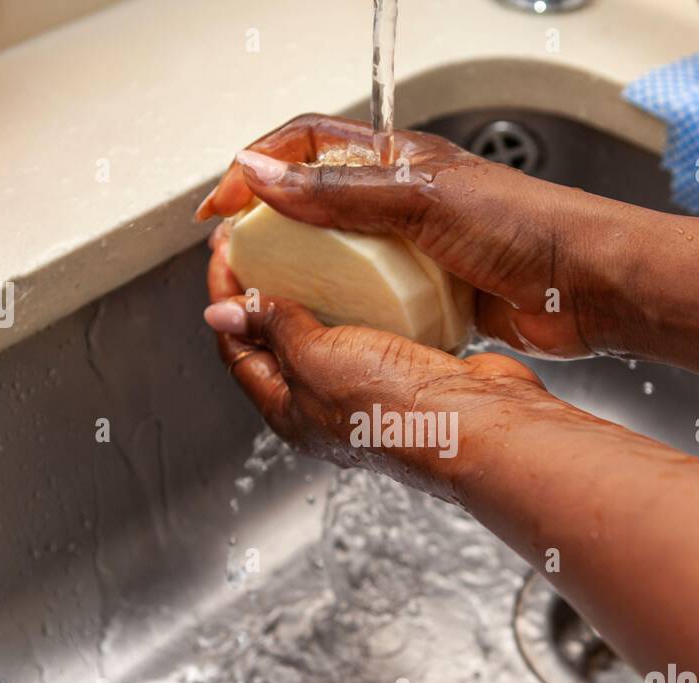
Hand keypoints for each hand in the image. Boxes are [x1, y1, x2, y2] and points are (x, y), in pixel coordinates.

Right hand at [196, 113, 632, 359]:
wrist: (586, 286)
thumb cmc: (525, 226)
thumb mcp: (420, 200)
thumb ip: (338, 191)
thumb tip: (263, 174)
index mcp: (395, 160)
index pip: (304, 148)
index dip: (254, 169)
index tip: (219, 210)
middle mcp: (399, 201)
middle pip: (312, 206)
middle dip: (268, 230)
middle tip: (238, 261)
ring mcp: (412, 249)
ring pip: (338, 259)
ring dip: (303, 277)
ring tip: (272, 299)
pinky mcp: (428, 294)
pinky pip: (371, 303)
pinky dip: (345, 314)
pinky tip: (328, 329)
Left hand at [203, 223, 552, 499]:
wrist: (475, 424)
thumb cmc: (393, 409)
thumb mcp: (314, 357)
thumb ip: (273, 328)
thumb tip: (223, 313)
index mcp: (289, 412)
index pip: (237, 350)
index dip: (226, 300)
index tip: (226, 251)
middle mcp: (325, 407)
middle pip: (280, 340)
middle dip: (269, 290)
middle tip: (266, 241)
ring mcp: (369, 390)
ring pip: (331, 332)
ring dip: (321, 292)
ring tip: (315, 247)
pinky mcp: (410, 371)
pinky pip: (377, 329)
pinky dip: (368, 300)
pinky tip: (372, 274)